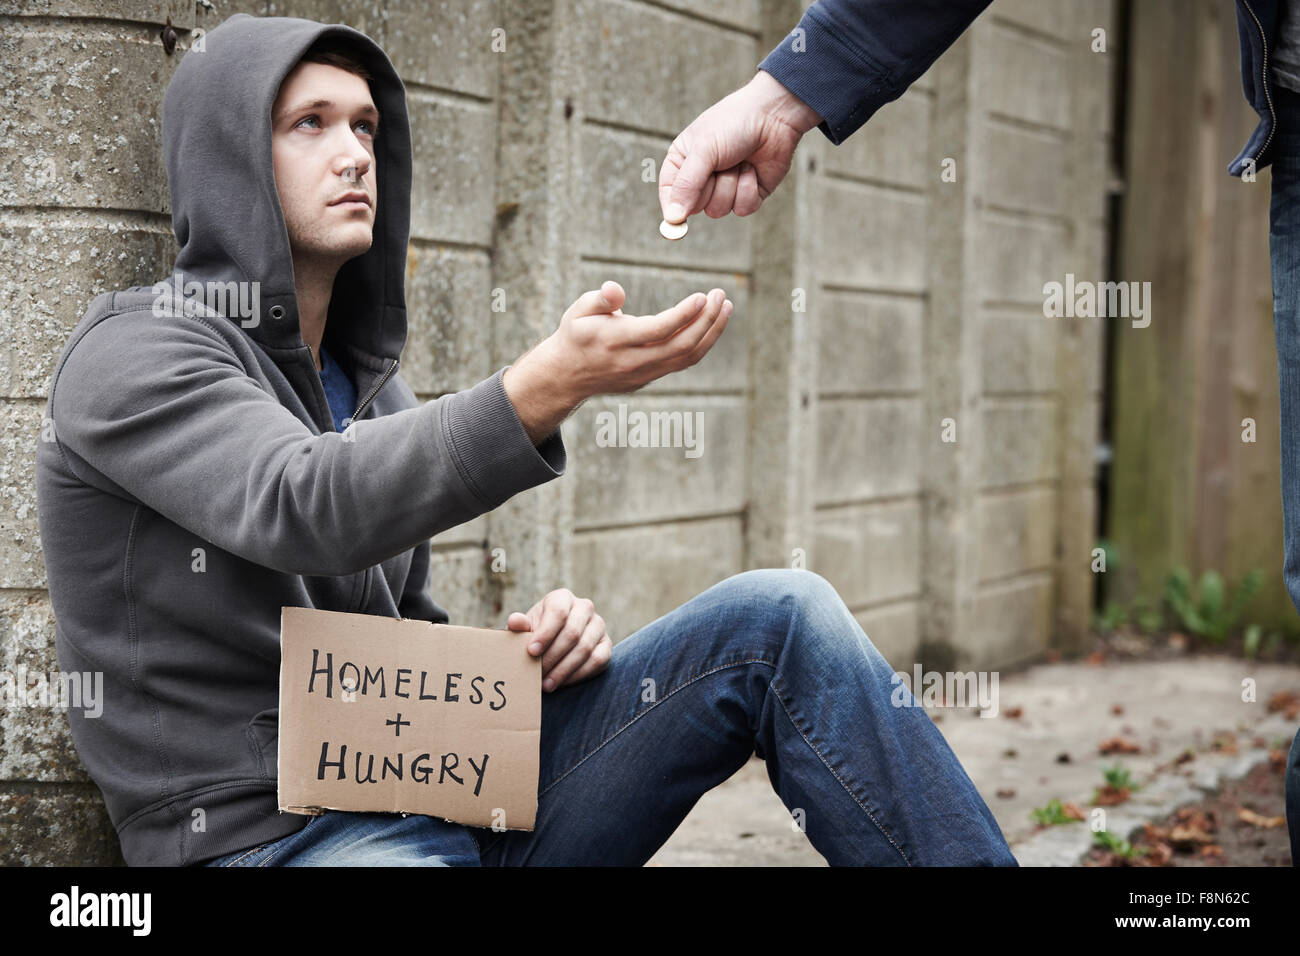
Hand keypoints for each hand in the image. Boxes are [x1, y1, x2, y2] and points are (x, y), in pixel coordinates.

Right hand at [503, 280, 731, 442]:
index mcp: (615, 340)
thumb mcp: (579, 311)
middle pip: (681, 345)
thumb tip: (615, 289)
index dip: (684, 314)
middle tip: (721, 295)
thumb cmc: (576, 334)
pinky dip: (702, 343)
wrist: (568, 375)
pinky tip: (711, 324)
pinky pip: (683, 361)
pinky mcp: (651, 377)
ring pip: (687, 356)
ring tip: (726, 308)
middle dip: (706, 320)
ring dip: (711, 332)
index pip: (658, 330)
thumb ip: (599, 299)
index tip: (702, 296)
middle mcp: (634, 361)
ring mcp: (644, 373)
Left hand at [507, 588, 611, 691]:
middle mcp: (584, 608)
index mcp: (562, 598)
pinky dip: (578, 675)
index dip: (545, 633)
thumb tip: (515, 621)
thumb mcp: (525, 629)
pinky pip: (597, 661)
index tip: (531, 652)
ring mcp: (598, 626)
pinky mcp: (606, 645)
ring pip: (584, 648)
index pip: (558, 613)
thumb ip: (519, 626)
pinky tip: (562, 683)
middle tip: (537, 673)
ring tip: (546, 684)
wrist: (552, 645)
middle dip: (552, 656)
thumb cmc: (536, 634)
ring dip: (563, 669)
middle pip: (572, 633)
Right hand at [659, 69, 821, 223]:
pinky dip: (748, 190)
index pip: (668, 195)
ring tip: (738, 162)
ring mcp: (724, 188)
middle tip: (719, 165)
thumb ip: (687, 185)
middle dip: (709, 188)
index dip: (673, 207)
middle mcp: (700, 178)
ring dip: (731, 186)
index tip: (677, 219)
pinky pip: (742, 209)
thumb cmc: (733, 124)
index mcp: (682, 163)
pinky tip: (752, 169)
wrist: (773, 116)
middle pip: (694, 208)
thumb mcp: (704, 150)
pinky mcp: (747, 195)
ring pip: (718, 210)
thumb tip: (673, 218)